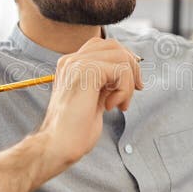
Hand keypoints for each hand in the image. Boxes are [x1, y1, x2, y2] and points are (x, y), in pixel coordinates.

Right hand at [37, 37, 142, 174]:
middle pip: (115, 46)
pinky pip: (121, 70)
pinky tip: (111, 106)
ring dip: (129, 83)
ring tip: (119, 104)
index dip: (123, 62)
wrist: (59, 144)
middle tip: (133, 92)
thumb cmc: (75, 128)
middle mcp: (72, 59)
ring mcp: (78, 63)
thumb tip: (129, 70)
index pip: (104, 47)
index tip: (133, 84)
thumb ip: (106, 82)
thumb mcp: (94, 98)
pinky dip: (125, 90)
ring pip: (121, 57)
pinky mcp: (87, 71)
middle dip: (132, 67)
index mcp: (71, 64)